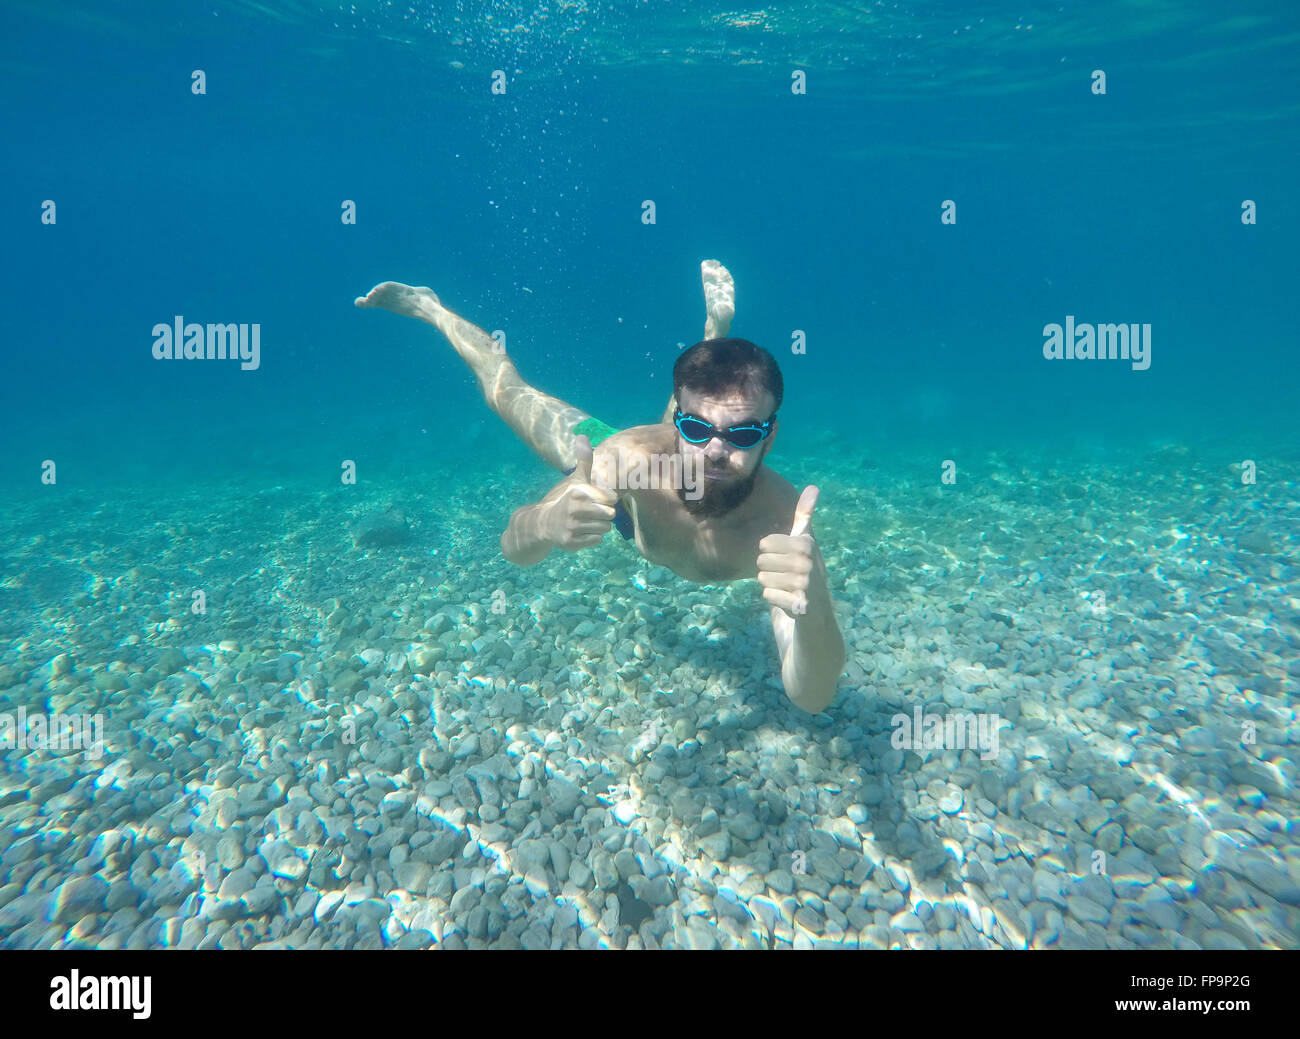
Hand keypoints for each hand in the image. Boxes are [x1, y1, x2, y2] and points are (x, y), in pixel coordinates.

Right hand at [545, 435, 618, 550]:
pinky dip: (592, 538)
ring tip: (586, 522)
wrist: (543, 524)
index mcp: (577, 491)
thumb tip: (582, 436)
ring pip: (605, 528)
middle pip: (610, 514)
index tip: (598, 500)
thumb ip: (584, 461)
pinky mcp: (570, 542)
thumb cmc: (567, 500)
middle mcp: (573, 508)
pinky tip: (581, 532)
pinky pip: (597, 540)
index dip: (608, 500)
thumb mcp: (575, 480)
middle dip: (605, 514)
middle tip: (592, 513)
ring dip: (599, 526)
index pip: (611, 498)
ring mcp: (571, 526)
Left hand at [757, 485, 819, 618]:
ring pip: (762, 579)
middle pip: (761, 561)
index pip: (764, 543)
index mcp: (807, 544)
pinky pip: (767, 596)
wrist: (816, 612)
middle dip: (769, 571)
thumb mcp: (805, 542)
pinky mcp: (800, 604)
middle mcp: (808, 562)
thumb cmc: (806, 572)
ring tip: (787, 588)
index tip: (785, 560)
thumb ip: (805, 516)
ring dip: (771, 585)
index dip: (770, 553)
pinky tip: (787, 601)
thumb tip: (813, 487)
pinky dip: (773, 600)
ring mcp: (805, 584)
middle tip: (786, 576)